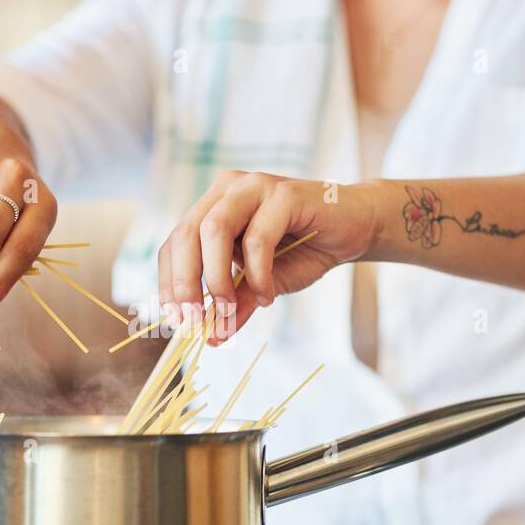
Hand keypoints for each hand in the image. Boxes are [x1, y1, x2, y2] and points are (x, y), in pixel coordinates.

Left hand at [158, 171, 380, 342]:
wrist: (355, 227)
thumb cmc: (305, 250)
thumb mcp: (262, 284)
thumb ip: (237, 304)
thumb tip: (214, 338)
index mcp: (212, 206)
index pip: (174, 243)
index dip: (168, 282)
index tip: (176, 320)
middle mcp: (227, 190)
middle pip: (185, 234)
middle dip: (184, 283)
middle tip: (195, 321)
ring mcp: (254, 187)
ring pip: (214, 231)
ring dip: (216, 278)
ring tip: (229, 309)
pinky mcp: (284, 193)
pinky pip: (257, 238)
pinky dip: (258, 274)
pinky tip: (269, 295)